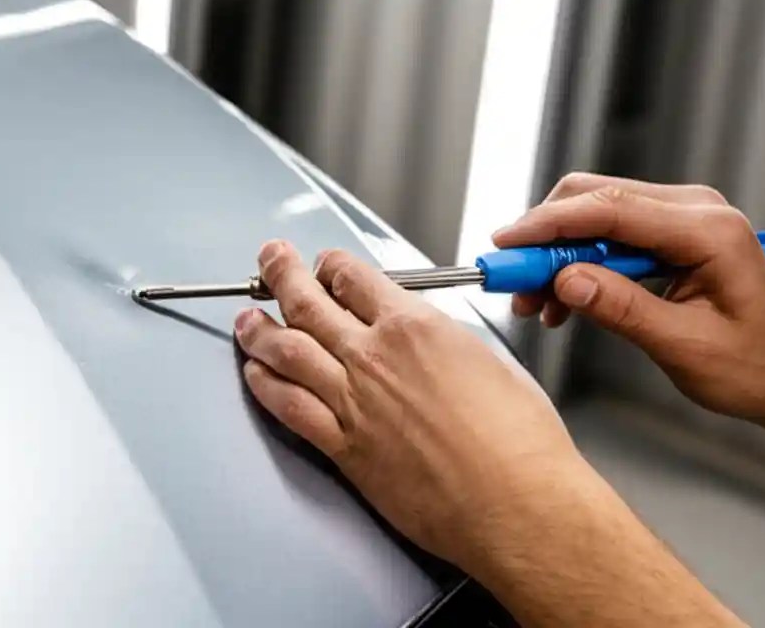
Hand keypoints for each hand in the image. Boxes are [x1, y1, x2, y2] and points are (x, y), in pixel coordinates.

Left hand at [233, 240, 582, 569]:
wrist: (514, 502)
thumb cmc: (518, 441)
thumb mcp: (486, 360)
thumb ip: (441, 340)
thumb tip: (424, 338)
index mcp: (414, 326)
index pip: (352, 277)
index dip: (330, 265)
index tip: (323, 266)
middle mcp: (374, 357)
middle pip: (308, 302)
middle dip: (280, 275)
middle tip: (269, 262)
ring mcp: (352, 401)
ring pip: (286, 350)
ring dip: (259, 329)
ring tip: (246, 320)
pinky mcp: (343, 446)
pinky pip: (288, 406)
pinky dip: (264, 385)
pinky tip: (256, 375)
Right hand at [494, 172, 764, 424]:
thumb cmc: (751, 365)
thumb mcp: (684, 347)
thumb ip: (623, 309)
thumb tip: (567, 281)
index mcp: (709, 231)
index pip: (611, 209)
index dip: (550, 224)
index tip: (506, 244)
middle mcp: (695, 210)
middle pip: (594, 199)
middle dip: (545, 239)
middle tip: (512, 283)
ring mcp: (679, 217)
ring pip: (592, 214)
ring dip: (556, 256)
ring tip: (535, 304)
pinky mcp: (666, 232)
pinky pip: (605, 233)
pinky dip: (576, 263)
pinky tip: (562, 301)